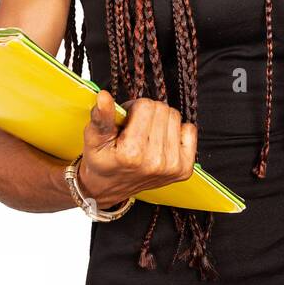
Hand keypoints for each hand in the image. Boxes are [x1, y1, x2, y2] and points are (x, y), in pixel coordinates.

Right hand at [76, 90, 197, 208]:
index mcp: (132, 153)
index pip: (145, 106)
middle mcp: (155, 161)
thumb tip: (104, 97)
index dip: (133, 107)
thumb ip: (101, 117)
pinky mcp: (184, 169)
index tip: (126, 119)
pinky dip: (177, 131)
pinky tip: (162, 141)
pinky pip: (190, 130)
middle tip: (135, 127)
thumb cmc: (102, 161)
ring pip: (175, 117)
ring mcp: (172, 166)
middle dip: (147, 113)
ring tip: (146, 135)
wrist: (109, 188)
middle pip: (162, 109)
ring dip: (161, 121)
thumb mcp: (93, 139)